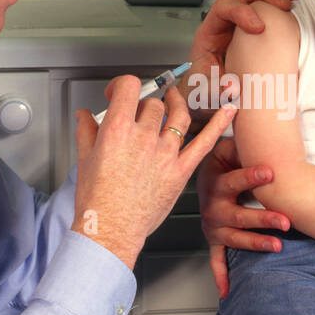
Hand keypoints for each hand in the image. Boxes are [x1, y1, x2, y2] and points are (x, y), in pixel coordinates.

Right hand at [73, 76, 237, 270]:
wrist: (111, 229)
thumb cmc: (98, 201)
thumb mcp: (84, 160)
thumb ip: (86, 131)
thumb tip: (85, 116)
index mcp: (117, 130)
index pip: (128, 87)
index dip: (122, 85)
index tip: (118, 94)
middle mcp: (144, 138)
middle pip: (153, 104)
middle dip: (145, 106)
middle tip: (140, 116)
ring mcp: (165, 153)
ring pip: (178, 115)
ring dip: (176, 104)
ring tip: (174, 101)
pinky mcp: (180, 170)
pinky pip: (205, 142)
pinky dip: (219, 123)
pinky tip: (229, 109)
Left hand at [179, 0, 299, 123]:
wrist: (213, 94)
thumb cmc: (208, 89)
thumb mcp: (207, 93)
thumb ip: (215, 90)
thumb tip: (232, 86)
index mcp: (210, 33)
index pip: (223, 8)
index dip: (241, 12)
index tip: (259, 27)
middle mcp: (226, 22)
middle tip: (284, 4)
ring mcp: (242, 21)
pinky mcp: (257, 27)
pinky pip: (269, 5)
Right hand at [198, 137, 291, 297]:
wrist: (203, 177)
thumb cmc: (223, 162)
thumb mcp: (228, 148)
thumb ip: (240, 141)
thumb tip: (249, 117)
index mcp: (217, 183)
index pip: (235, 180)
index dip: (252, 176)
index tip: (271, 172)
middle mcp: (213, 207)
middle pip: (239, 215)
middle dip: (263, 219)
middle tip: (285, 220)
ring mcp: (214, 226)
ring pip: (235, 239)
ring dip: (256, 244)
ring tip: (277, 246)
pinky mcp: (214, 240)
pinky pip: (217, 260)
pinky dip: (221, 276)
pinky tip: (227, 291)